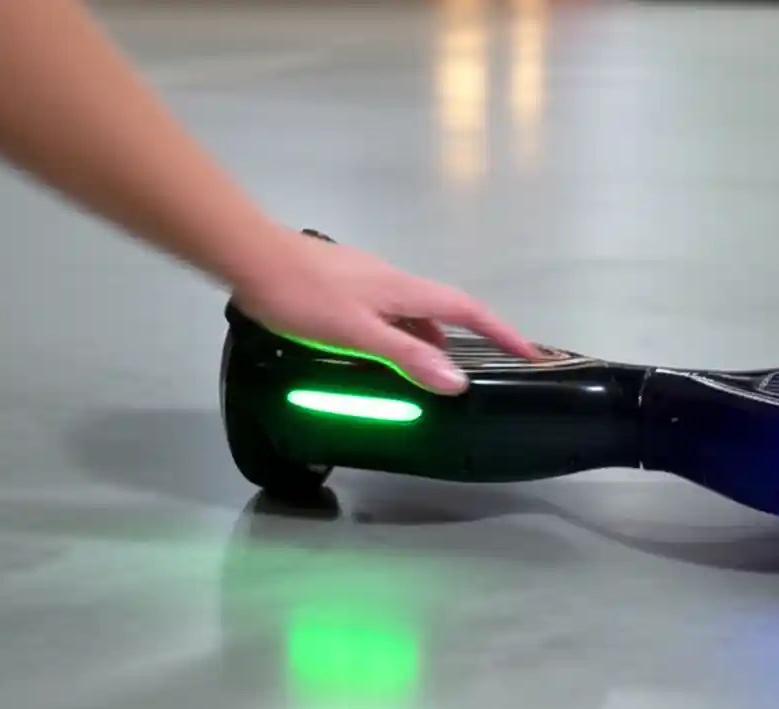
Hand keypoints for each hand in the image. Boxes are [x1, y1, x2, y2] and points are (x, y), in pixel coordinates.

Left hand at [229, 228, 539, 394]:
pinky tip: (376, 352)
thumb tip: (457, 381)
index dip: (501, 331)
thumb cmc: (304, 295)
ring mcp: (368, 279)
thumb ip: (407, 357)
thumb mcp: (358, 334)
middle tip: (476, 372)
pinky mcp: (344, 283)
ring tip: (425, 375)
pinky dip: (397, 334)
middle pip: (442, 311)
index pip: (467, 310)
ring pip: (410, 313)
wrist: (250, 257)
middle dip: (466, 340)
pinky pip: (386, 311)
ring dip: (426, 340)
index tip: (528, 352)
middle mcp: (394, 280)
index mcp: (405, 291)